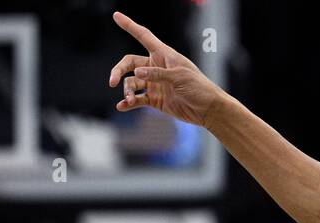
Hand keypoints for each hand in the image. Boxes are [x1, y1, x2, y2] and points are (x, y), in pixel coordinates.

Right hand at [108, 11, 223, 126]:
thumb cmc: (198, 88)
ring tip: (129, 100)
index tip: (116, 16)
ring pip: (132, 83)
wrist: (207, 110)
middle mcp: (156, 67)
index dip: (130, 26)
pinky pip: (137, 99)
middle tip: (112, 81)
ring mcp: (154, 84)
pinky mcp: (155, 99)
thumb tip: (137, 73)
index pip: (143, 36)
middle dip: (119, 70)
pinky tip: (122, 107)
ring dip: (127, 91)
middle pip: (129, 63)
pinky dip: (129, 103)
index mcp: (163, 55)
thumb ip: (158, 74)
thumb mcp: (180, 77)